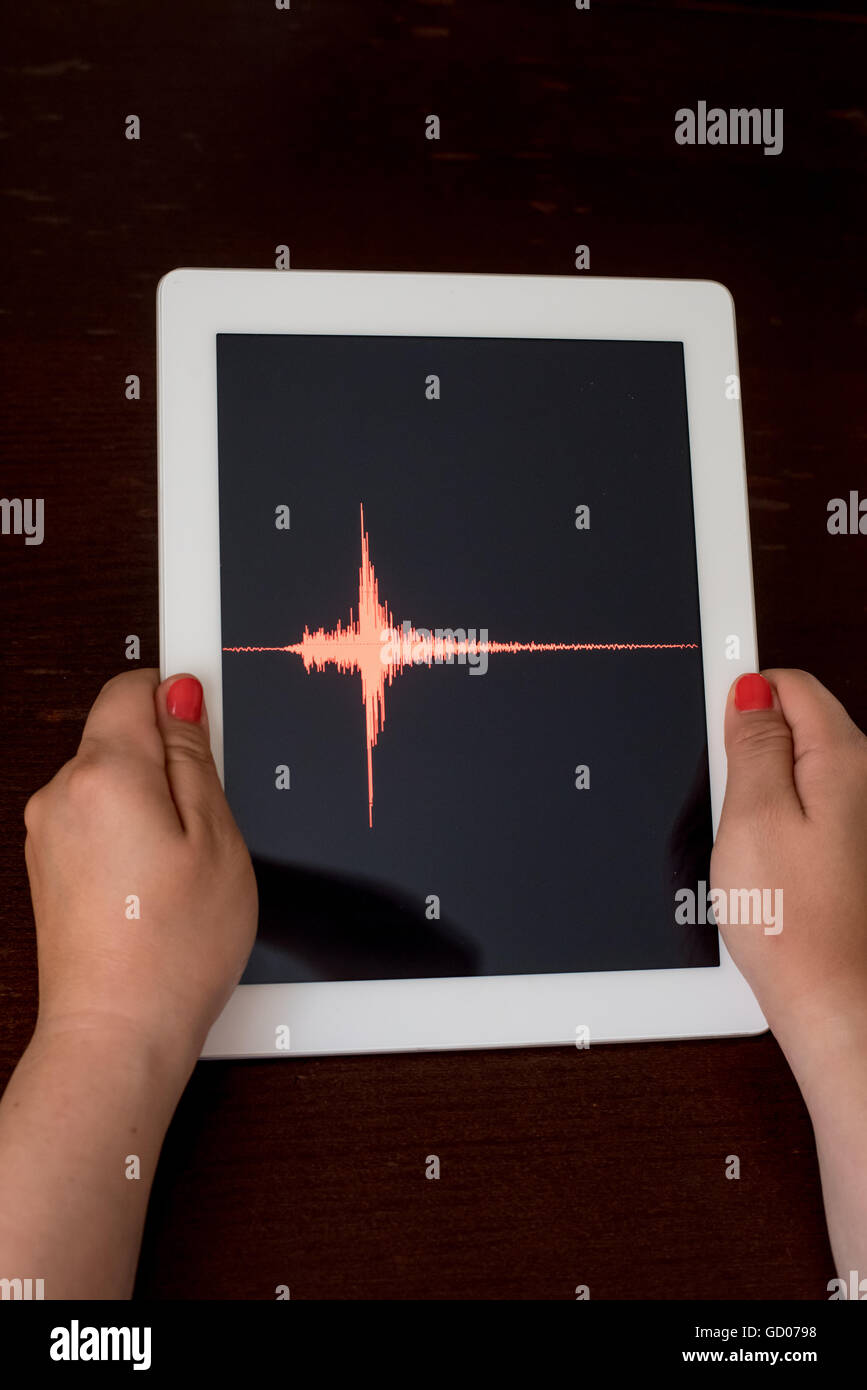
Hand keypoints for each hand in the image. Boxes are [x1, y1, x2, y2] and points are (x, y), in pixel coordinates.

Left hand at [23, 669, 257, 1070]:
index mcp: (103, 773)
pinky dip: (126, 839)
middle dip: (168, 763)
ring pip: (109, 783)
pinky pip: (94, 823)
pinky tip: (154, 887)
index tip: (208, 737)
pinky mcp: (47, 868)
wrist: (118, 1032)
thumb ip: (194, 755)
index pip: (132, 687)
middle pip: (120, 737)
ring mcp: (46, 834)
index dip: (179, 703)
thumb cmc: (173, 948)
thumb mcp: (216, 837)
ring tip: (180, 868)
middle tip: (207, 825)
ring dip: (148, 806)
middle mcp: (60, 795)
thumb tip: (182, 695)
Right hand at [711, 668, 866, 1046]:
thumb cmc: (792, 921)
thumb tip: (750, 691)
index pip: (789, 685)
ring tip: (742, 846)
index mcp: (843, 760)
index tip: (711, 730)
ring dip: (755, 795)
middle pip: (792, 728)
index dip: (742, 698)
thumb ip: (754, 744)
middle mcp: (861, 782)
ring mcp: (854, 818)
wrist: (833, 1000)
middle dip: (746, 752)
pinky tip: (758, 867)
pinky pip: (798, 813)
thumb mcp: (751, 816)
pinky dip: (771, 827)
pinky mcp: (843, 851)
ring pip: (791, 774)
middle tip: (725, 806)